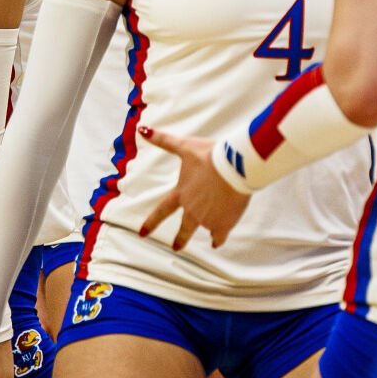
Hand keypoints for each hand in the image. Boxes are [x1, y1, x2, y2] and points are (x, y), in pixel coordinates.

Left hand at [136, 124, 251, 249]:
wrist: (235, 167)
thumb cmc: (210, 155)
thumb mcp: (185, 146)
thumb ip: (163, 140)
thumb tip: (141, 129)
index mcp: (181, 194)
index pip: (162, 211)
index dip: (151, 223)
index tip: (142, 234)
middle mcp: (192, 210)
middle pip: (184, 229)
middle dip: (180, 240)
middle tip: (176, 248)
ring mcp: (207, 219)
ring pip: (206, 227)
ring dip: (209, 226)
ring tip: (214, 227)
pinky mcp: (223, 224)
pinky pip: (219, 236)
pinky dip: (218, 238)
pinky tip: (218, 241)